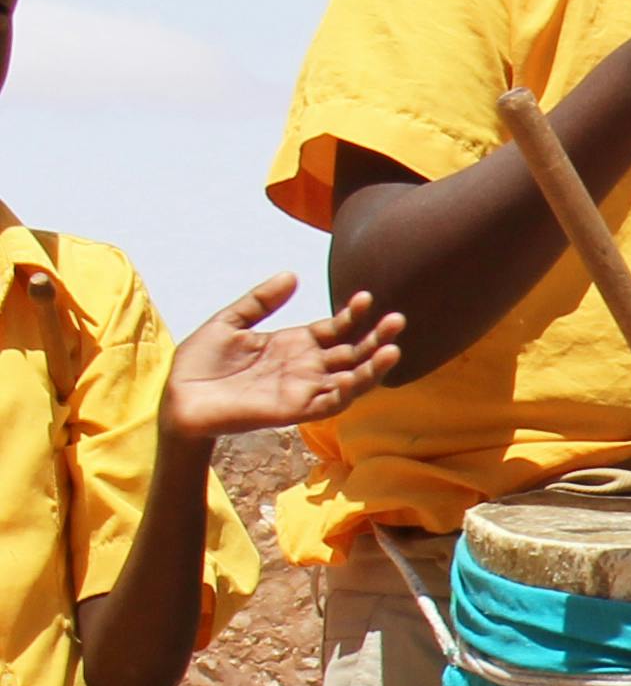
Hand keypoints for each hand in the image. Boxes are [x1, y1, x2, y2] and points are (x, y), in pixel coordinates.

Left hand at [159, 276, 401, 444]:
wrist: (178, 397)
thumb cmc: (200, 363)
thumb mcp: (229, 322)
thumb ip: (261, 301)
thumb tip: (292, 275)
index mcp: (294, 345)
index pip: (336, 330)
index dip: (352, 315)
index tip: (365, 297)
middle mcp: (306, 368)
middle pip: (352, 353)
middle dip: (376, 337)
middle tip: (397, 319)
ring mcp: (303, 390)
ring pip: (350, 380)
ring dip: (373, 367)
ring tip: (392, 348)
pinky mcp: (294, 411)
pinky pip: (329, 403)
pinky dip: (347, 391)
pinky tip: (359, 376)